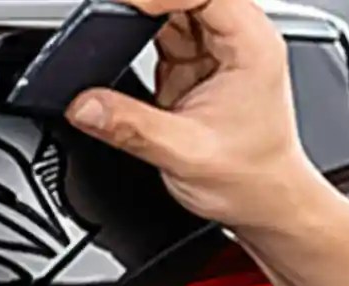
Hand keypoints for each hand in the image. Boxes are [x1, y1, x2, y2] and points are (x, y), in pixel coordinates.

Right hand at [67, 0, 336, 235]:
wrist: (263, 203)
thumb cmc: (251, 178)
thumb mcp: (183, 154)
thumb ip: (130, 126)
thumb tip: (84, 104)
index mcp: (251, 46)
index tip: (124, 5)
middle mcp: (236, 40)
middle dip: (144, 6)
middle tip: (108, 18)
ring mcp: (213, 51)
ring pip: (170, 12)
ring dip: (137, 23)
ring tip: (109, 42)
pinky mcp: (192, 67)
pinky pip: (159, 36)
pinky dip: (134, 41)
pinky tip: (120, 54)